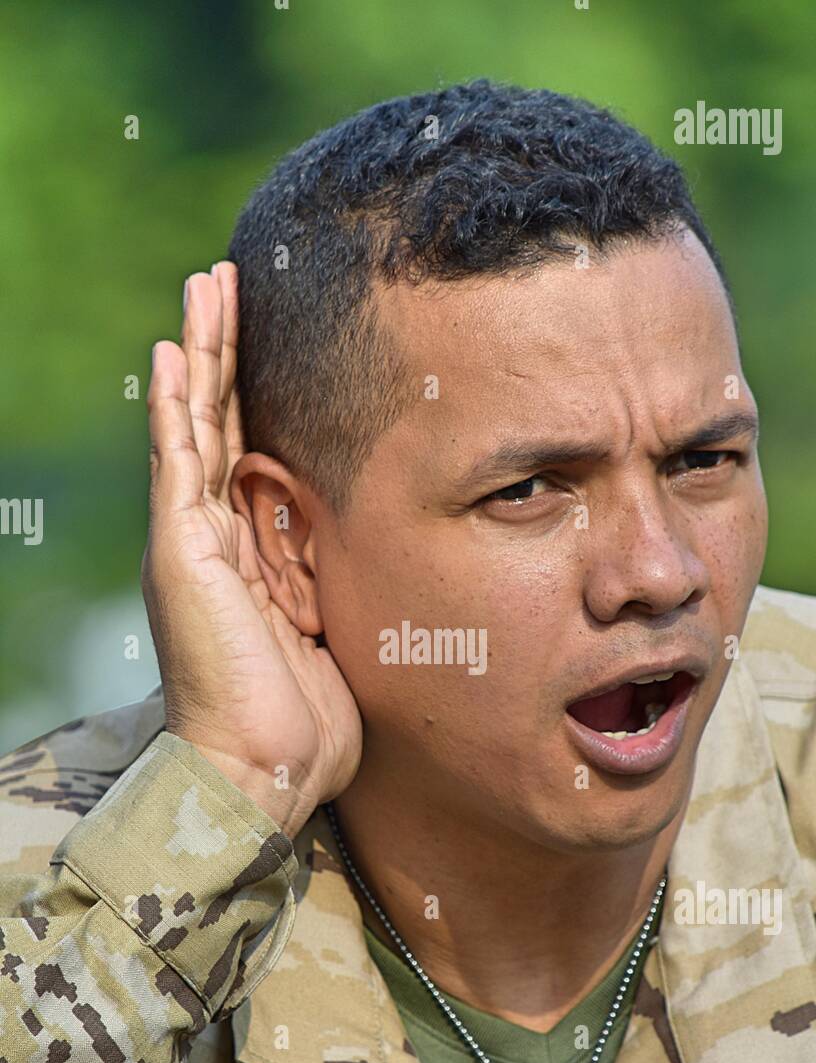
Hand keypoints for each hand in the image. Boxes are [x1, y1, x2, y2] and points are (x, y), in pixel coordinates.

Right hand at [141, 263, 362, 836]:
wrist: (263, 769)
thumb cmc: (309, 721)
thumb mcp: (339, 632)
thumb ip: (342, 586)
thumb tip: (384, 558)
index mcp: (249, 554)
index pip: (252, 454)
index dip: (262, 396)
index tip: (285, 344)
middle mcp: (213, 537)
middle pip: (221, 422)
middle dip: (230, 352)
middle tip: (236, 285)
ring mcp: (191, 540)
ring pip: (196, 423)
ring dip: (204, 351)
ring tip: (209, 285)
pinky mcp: (179, 549)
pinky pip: (178, 458)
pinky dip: (176, 401)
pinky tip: (178, 346)